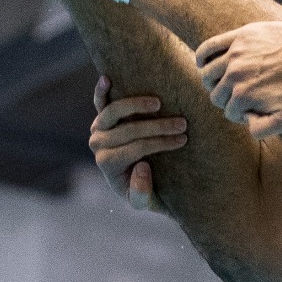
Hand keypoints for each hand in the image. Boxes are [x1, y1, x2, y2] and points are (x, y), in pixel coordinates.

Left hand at [89, 76, 187, 208]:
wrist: (143, 179)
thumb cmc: (150, 190)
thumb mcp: (149, 202)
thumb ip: (141, 195)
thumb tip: (141, 167)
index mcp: (108, 165)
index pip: (135, 149)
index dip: (159, 143)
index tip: (183, 140)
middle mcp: (99, 145)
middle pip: (128, 130)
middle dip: (158, 127)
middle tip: (182, 124)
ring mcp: (98, 128)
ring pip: (112, 112)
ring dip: (136, 105)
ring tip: (159, 103)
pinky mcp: (102, 116)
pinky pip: (100, 102)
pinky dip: (102, 91)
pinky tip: (107, 79)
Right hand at [195, 21, 281, 138]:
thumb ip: (262, 129)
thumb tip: (245, 123)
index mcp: (243, 96)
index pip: (229, 111)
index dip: (242, 115)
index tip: (256, 110)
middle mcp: (235, 75)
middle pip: (216, 94)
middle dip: (227, 100)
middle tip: (244, 98)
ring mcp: (236, 54)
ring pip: (208, 73)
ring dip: (213, 81)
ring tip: (226, 83)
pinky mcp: (240, 36)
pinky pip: (209, 46)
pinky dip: (202, 56)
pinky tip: (204, 62)